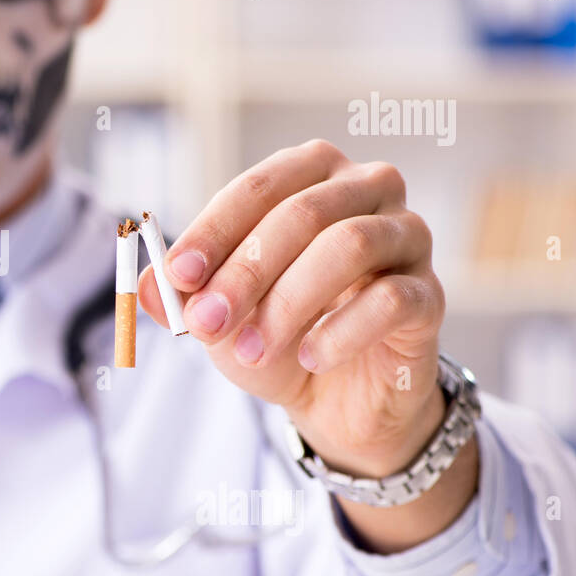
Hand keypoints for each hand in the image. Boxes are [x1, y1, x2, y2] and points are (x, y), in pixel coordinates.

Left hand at [138, 139, 445, 477]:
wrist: (336, 399)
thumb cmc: (276, 333)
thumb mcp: (218, 316)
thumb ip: (182, 297)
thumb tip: (147, 287)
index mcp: (310, 176)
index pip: (258, 187)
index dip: (214, 230)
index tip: (178, 275)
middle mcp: (366, 191)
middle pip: (302, 213)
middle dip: (244, 272)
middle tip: (205, 324)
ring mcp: (406, 237)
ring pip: (349, 245)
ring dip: (287, 301)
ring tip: (249, 349)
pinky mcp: (428, 294)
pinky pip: (391, 299)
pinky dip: (340, 331)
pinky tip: (310, 359)